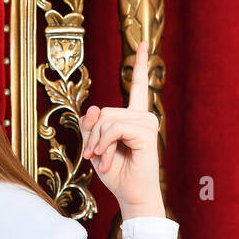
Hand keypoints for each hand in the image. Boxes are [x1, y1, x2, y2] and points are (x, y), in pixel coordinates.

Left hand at [78, 39, 164, 218]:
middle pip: (104, 111)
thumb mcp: (95, 146)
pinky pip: (114, 129)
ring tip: (103, 160)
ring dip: (99, 143)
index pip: (139, 86)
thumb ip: (90, 125)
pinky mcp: (146, 133)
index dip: (140, 64)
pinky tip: (108, 160)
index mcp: (134, 117)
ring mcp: (147, 123)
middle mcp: (144, 116)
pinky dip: (105, 146)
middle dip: (94, 135)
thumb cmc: (116, 172)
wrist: (130, 195)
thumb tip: (92, 108)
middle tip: (95, 156)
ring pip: (107, 120)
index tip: (142, 43)